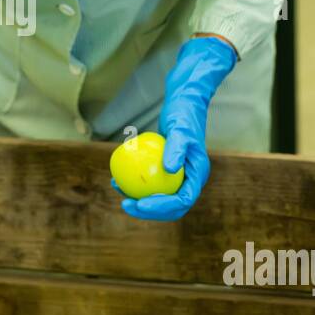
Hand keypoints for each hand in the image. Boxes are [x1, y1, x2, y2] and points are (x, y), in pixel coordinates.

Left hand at [116, 36, 236, 221]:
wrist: (184, 103)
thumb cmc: (183, 115)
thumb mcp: (180, 129)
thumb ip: (176, 149)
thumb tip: (169, 170)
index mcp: (197, 176)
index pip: (182, 201)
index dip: (161, 207)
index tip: (140, 203)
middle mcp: (189, 180)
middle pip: (171, 207)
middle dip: (149, 211)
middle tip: (125, 204)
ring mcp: (178, 176)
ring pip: (159, 198)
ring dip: (140, 201)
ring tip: (119, 194)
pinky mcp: (166, 170)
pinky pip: (150, 183)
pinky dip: (135, 184)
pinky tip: (116, 180)